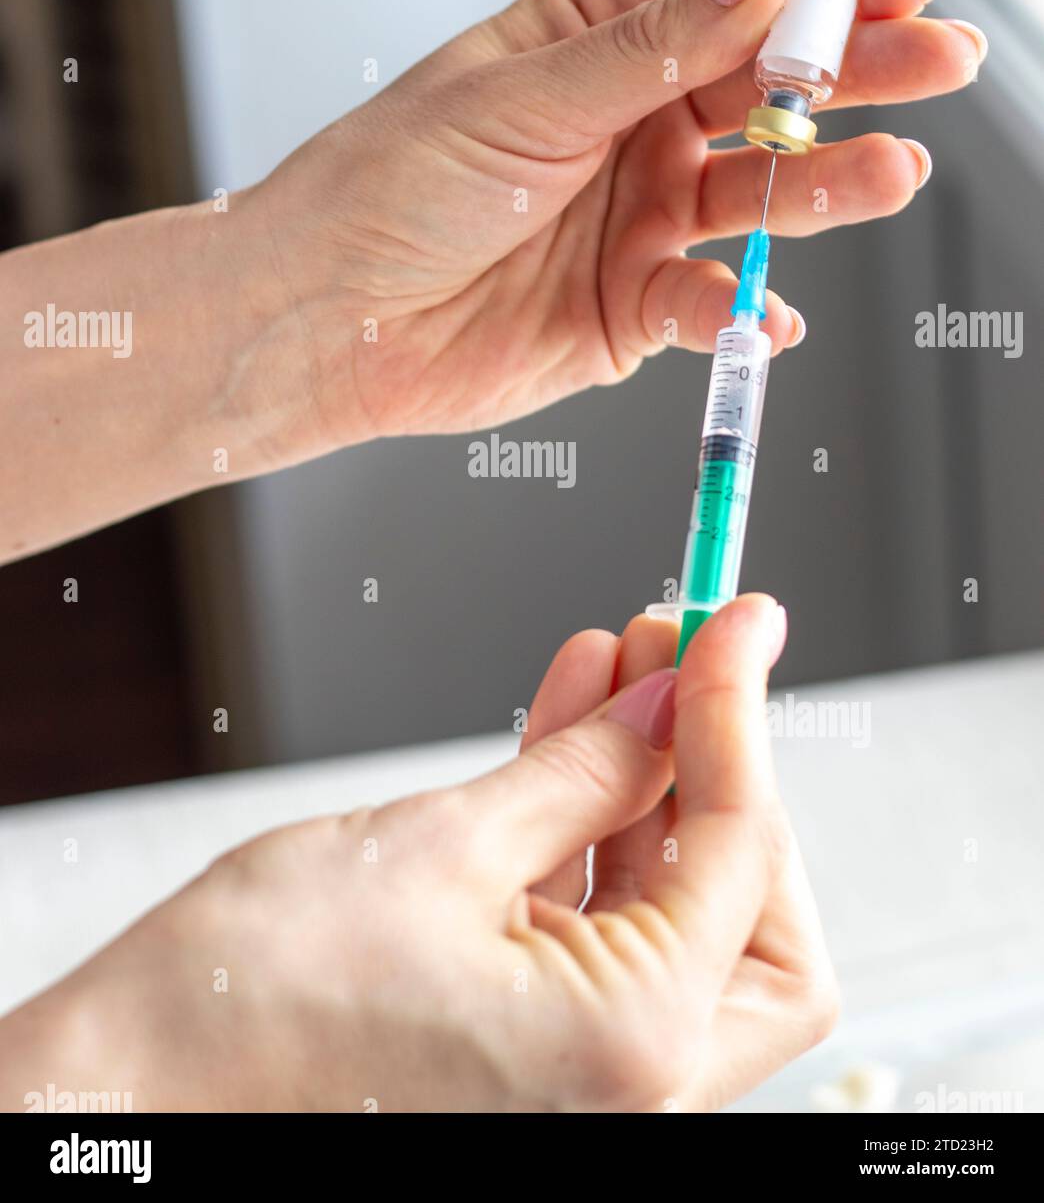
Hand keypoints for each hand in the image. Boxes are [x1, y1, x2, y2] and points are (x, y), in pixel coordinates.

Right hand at [0, 594, 835, 1111]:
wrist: (139, 1079)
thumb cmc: (257, 999)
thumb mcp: (444, 845)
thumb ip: (586, 773)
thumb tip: (670, 705)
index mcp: (630, 1048)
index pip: (742, 850)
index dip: (736, 715)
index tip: (732, 626)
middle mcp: (627, 1084)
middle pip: (751, 911)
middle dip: (720, 776)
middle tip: (684, 664)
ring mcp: (582, 1069)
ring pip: (671, 907)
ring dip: (648, 776)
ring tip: (619, 662)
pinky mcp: (531, 1038)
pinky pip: (598, 921)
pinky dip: (591, 823)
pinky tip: (570, 722)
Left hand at [240, 0, 982, 456]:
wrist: (326, 320)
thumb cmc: (388, 188)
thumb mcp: (524, 98)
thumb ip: (652, 48)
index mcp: (600, 34)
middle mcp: (633, 118)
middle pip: (771, 78)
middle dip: (859, 69)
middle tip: (938, 64)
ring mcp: (639, 213)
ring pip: (759, 190)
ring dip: (825, 185)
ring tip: (888, 175)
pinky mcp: (631, 305)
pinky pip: (712, 301)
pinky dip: (745, 309)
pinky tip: (767, 311)